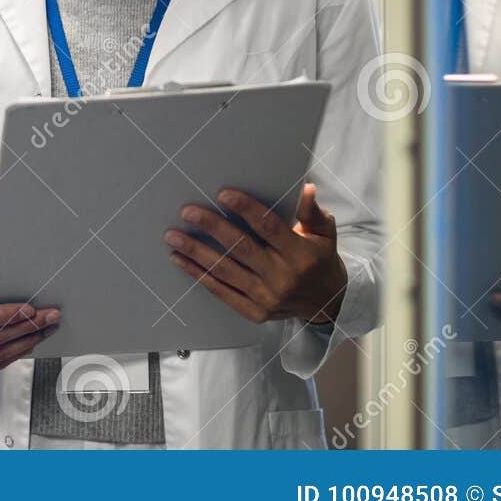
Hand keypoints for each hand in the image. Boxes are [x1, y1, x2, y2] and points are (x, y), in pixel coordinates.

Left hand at [164, 183, 347, 325]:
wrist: (327, 304)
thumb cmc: (321, 261)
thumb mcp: (325, 234)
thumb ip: (312, 212)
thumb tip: (305, 188)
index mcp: (300, 254)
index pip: (269, 227)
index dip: (246, 209)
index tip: (222, 194)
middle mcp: (282, 277)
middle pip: (241, 248)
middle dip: (212, 227)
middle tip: (187, 212)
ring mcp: (267, 298)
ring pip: (226, 271)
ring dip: (196, 252)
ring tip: (173, 236)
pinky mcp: (254, 312)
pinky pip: (222, 292)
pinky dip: (199, 275)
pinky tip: (181, 261)